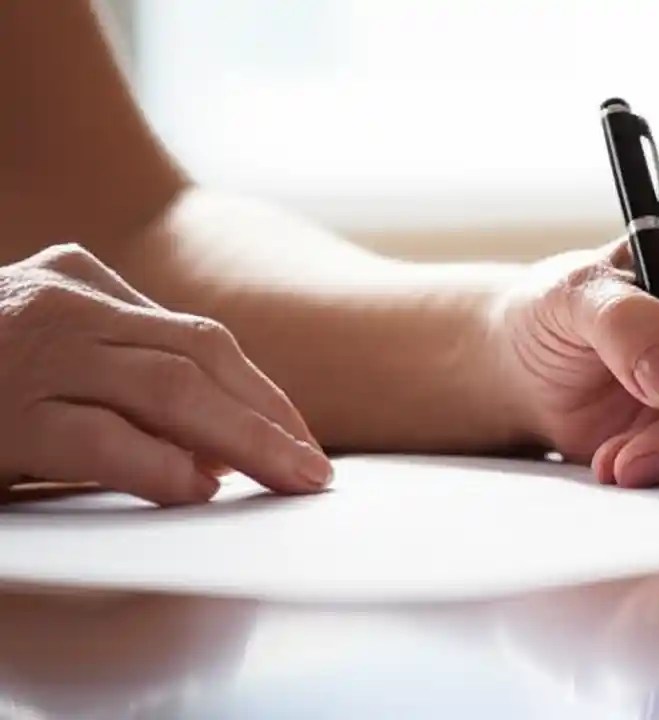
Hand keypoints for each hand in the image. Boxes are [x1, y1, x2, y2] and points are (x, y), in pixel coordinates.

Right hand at [0, 244, 329, 505]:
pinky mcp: (6, 415)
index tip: (301, 439)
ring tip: (290, 478)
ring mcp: (35, 352)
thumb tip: (212, 450)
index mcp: (76, 282)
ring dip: (245, 438)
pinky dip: (161, 466)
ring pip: (170, 387)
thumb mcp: (37, 354)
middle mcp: (63, 306)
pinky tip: (199, 489)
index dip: (260, 394)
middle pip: (200, 355)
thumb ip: (115, 376)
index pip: (197, 337)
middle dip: (269, 416)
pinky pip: (102, 438)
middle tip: (315, 470)